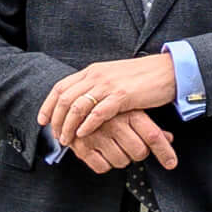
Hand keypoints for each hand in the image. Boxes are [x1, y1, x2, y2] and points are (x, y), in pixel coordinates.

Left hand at [39, 53, 179, 155]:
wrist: (169, 71)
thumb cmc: (144, 78)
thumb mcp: (114, 77)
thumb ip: (97, 87)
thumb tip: (84, 102)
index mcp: (93, 71)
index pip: (61, 87)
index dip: (48, 105)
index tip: (43, 121)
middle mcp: (96, 76)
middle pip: (65, 98)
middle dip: (56, 120)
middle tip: (55, 136)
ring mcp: (108, 85)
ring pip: (77, 107)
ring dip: (68, 126)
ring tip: (66, 141)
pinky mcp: (122, 96)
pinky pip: (98, 113)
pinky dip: (87, 125)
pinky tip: (83, 135)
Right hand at [65, 109, 181, 175]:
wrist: (74, 105)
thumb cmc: (109, 110)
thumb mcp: (132, 111)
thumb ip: (150, 127)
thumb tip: (169, 138)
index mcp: (130, 113)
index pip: (153, 136)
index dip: (165, 152)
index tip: (171, 164)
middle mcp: (114, 124)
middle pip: (139, 152)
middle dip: (138, 153)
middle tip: (131, 145)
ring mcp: (97, 136)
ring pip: (122, 162)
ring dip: (121, 158)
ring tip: (115, 146)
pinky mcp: (81, 147)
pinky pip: (102, 167)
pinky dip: (105, 164)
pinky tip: (103, 152)